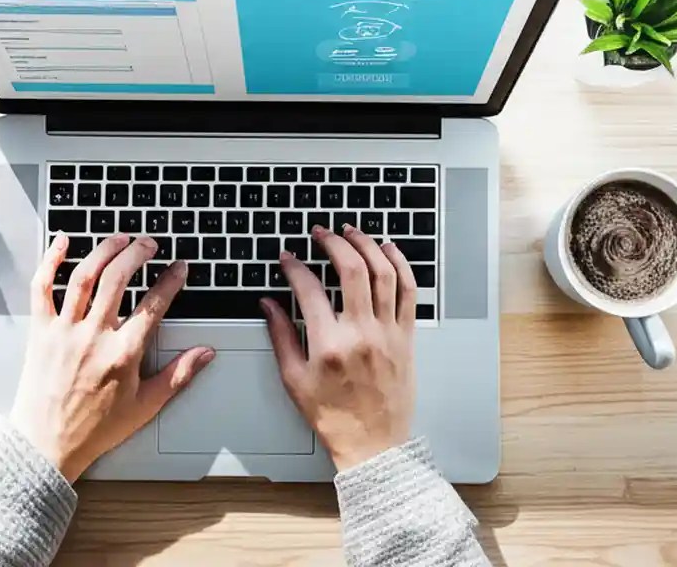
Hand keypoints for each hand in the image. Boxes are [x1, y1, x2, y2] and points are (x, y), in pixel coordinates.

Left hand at [10, 232, 214, 478]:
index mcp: (123, 354)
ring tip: (119, 238)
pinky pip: (42, 288)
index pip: (153, 305)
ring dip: (104, 250)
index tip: (179, 267)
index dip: (170, 281)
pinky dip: (50, 261)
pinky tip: (62, 242)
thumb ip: (178, 375)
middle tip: (149, 244)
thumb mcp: (146, 406)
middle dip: (138, 253)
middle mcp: (93, 336)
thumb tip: (205, 353)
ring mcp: (64, 331)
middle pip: (118, 279)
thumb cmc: (95, 428)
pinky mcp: (40, 331)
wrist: (47, 443)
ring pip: (84, 276)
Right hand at [261, 224, 416, 470]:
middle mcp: (361, 334)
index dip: (294, 267)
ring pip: (383, 273)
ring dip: (367, 245)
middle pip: (351, 269)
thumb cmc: (333, 416)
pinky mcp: (406, 336)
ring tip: (352, 233)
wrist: (373, 444)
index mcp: (329, 345)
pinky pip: (408, 291)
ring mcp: (388, 333)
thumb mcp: (294, 380)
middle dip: (334, 243)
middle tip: (321, 233)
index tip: (288, 258)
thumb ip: (281, 336)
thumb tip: (268, 304)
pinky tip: (388, 250)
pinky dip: (400, 264)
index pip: (308, 289)